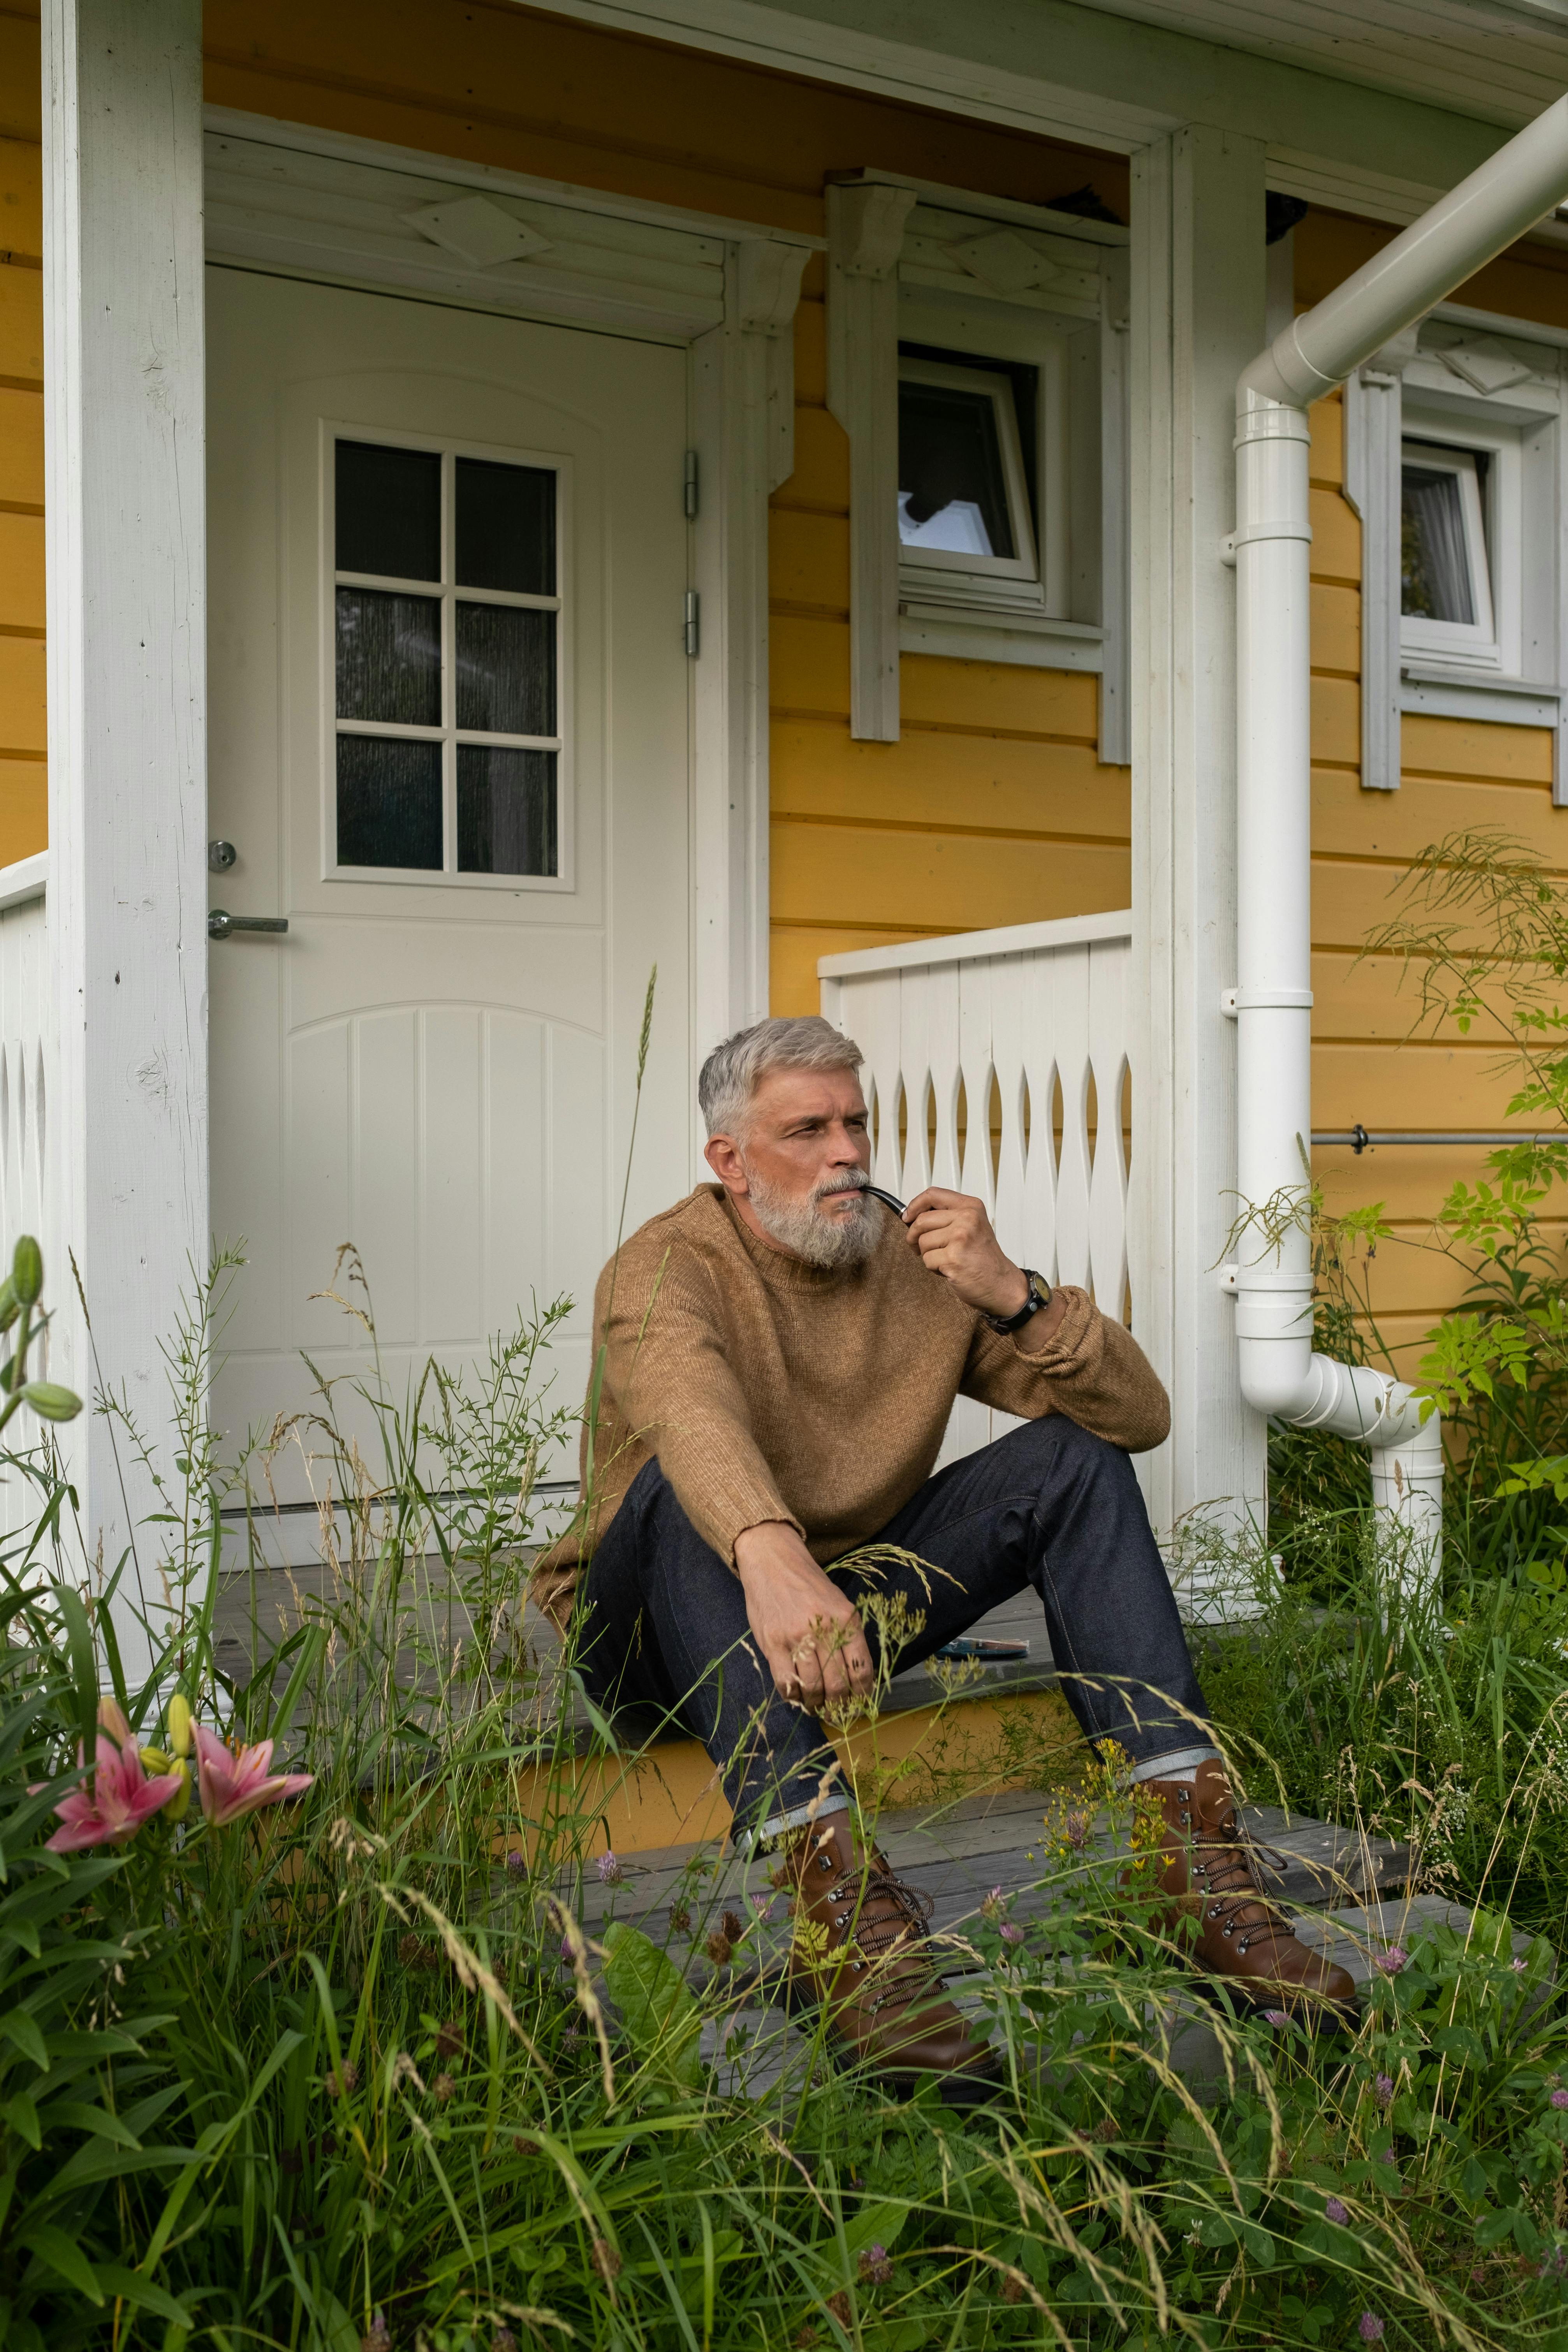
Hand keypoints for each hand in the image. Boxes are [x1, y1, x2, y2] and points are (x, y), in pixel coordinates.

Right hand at [733, 1521, 873, 1708]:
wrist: (772, 1561)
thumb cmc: (808, 1584)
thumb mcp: (838, 1603)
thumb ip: (847, 1636)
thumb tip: (857, 1678)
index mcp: (846, 1619)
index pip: (862, 1670)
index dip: (862, 1695)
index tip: (859, 1704)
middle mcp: (824, 1629)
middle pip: (838, 1685)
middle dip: (839, 1705)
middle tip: (836, 1711)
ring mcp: (796, 1637)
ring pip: (812, 1688)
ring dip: (816, 1704)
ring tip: (816, 1705)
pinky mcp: (773, 1643)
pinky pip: (786, 1683)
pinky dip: (794, 1697)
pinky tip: (797, 1695)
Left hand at [901, 1188, 1031, 1318]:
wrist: (1000, 1283)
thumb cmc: (983, 1257)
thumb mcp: (971, 1226)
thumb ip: (947, 1216)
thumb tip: (912, 1215)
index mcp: (971, 1206)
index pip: (933, 1194)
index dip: (914, 1205)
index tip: (907, 1216)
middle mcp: (967, 1218)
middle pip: (921, 1220)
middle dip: (915, 1236)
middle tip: (920, 1247)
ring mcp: (960, 1237)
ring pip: (922, 1241)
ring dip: (927, 1254)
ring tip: (945, 1258)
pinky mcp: (953, 1258)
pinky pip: (927, 1260)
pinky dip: (933, 1268)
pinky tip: (949, 1269)